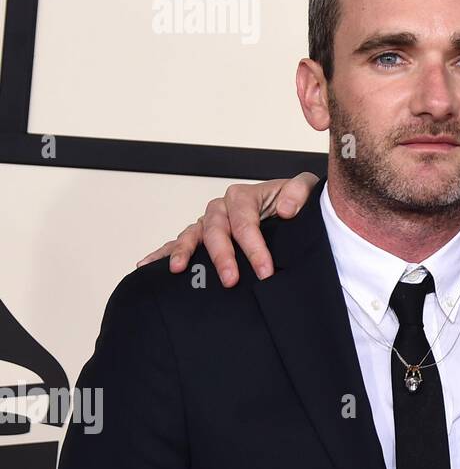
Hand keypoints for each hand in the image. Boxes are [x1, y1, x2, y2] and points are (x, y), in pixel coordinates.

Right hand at [135, 172, 320, 286]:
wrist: (289, 208)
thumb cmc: (293, 200)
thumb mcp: (304, 189)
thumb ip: (298, 192)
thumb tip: (285, 209)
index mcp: (244, 196)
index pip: (245, 223)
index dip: (254, 248)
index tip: (265, 270)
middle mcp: (222, 208)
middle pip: (216, 231)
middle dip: (223, 256)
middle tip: (231, 279)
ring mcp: (209, 222)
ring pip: (193, 235)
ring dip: (184, 252)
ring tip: (177, 269)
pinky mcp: (202, 235)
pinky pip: (180, 242)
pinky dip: (163, 252)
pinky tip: (146, 265)